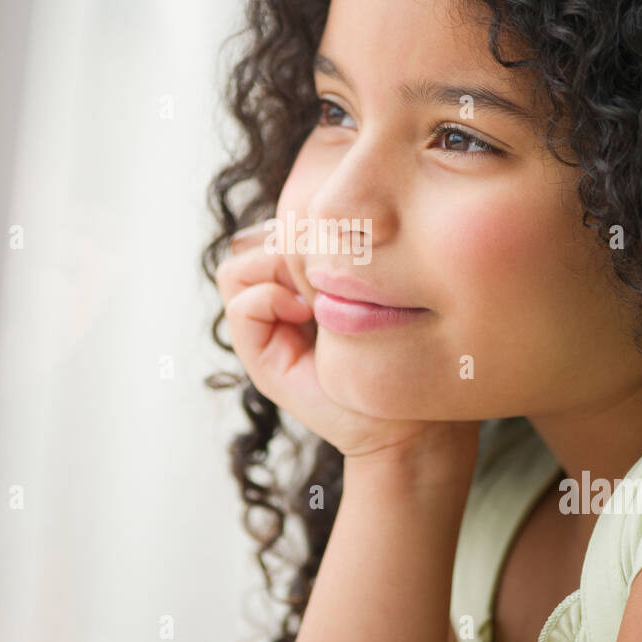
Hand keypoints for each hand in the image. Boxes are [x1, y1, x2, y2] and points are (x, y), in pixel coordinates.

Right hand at [214, 219, 476, 461]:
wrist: (404, 420)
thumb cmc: (400, 348)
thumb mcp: (366, 284)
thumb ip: (332, 252)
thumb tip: (306, 221)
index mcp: (306, 282)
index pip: (277, 229)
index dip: (302, 227)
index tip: (343, 246)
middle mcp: (281, 301)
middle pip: (253, 244)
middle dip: (288, 246)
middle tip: (328, 268)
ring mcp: (267, 329)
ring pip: (237, 270)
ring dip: (275, 270)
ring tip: (315, 292)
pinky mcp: (261, 357)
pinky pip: (239, 301)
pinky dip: (268, 297)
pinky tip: (305, 312)